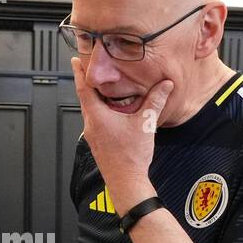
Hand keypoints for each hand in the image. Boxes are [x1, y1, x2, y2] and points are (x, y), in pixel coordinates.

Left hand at [70, 56, 172, 213]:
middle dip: (86, 82)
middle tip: (87, 68)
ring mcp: (92, 135)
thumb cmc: (131, 157)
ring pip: (89, 110)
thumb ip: (155, 101)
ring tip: (100, 87)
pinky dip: (99, 111)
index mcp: (97, 116)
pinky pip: (95, 121)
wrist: (126, 182)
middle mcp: (90, 125)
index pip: (84, 88)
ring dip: (93, 98)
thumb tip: (166, 85)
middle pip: (84, 98)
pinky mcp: (97, 143)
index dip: (80, 72)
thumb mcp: (146, 123)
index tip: (76, 60)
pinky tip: (110, 111)